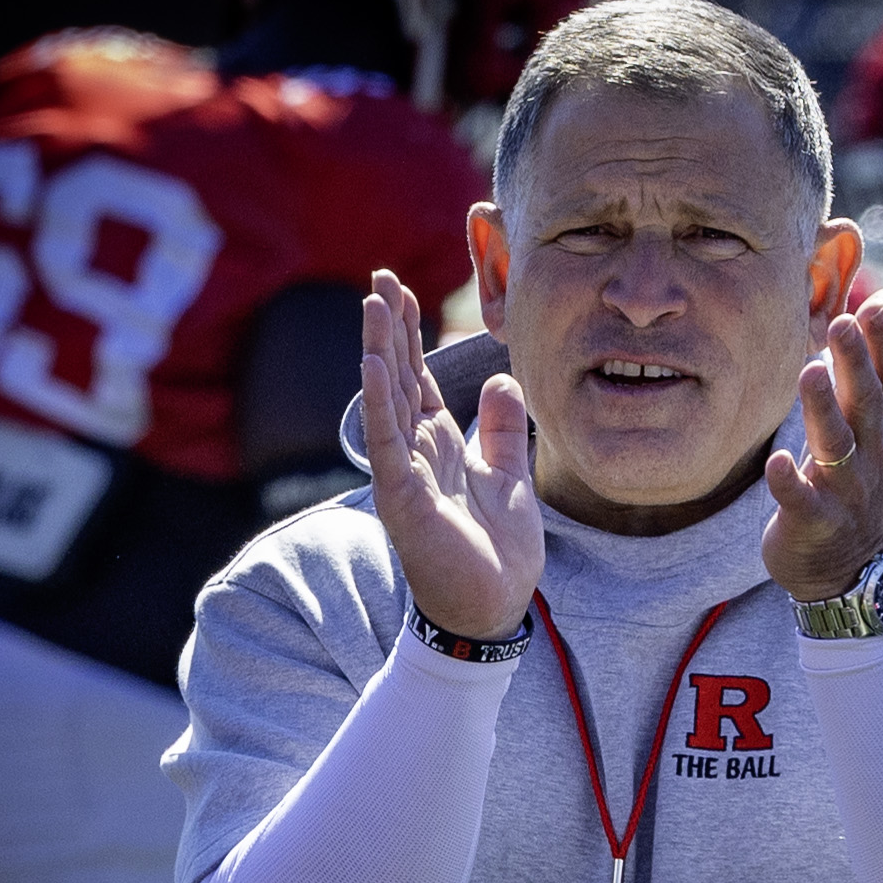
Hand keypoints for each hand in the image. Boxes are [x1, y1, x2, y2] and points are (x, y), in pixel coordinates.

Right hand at [360, 270, 542, 639]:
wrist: (493, 606)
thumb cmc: (496, 550)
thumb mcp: (511, 476)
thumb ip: (501, 428)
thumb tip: (501, 380)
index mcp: (438, 444)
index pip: (417, 377)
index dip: (409, 333)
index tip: (400, 290)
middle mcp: (414, 451)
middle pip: (397, 376)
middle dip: (388, 326)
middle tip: (378, 277)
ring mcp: (404, 472)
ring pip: (387, 400)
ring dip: (379, 350)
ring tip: (372, 304)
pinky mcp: (403, 497)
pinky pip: (387, 444)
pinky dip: (379, 404)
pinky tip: (371, 366)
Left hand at [762, 289, 882, 601]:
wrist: (853, 572)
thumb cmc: (856, 482)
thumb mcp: (875, 423)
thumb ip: (878, 361)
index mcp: (882, 429)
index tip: (875, 306)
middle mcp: (869, 456)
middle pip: (865, 403)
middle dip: (856, 363)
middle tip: (842, 322)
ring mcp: (843, 492)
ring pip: (836, 446)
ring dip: (824, 409)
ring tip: (809, 373)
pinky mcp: (812, 523)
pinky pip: (800, 501)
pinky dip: (789, 483)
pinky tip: (775, 462)